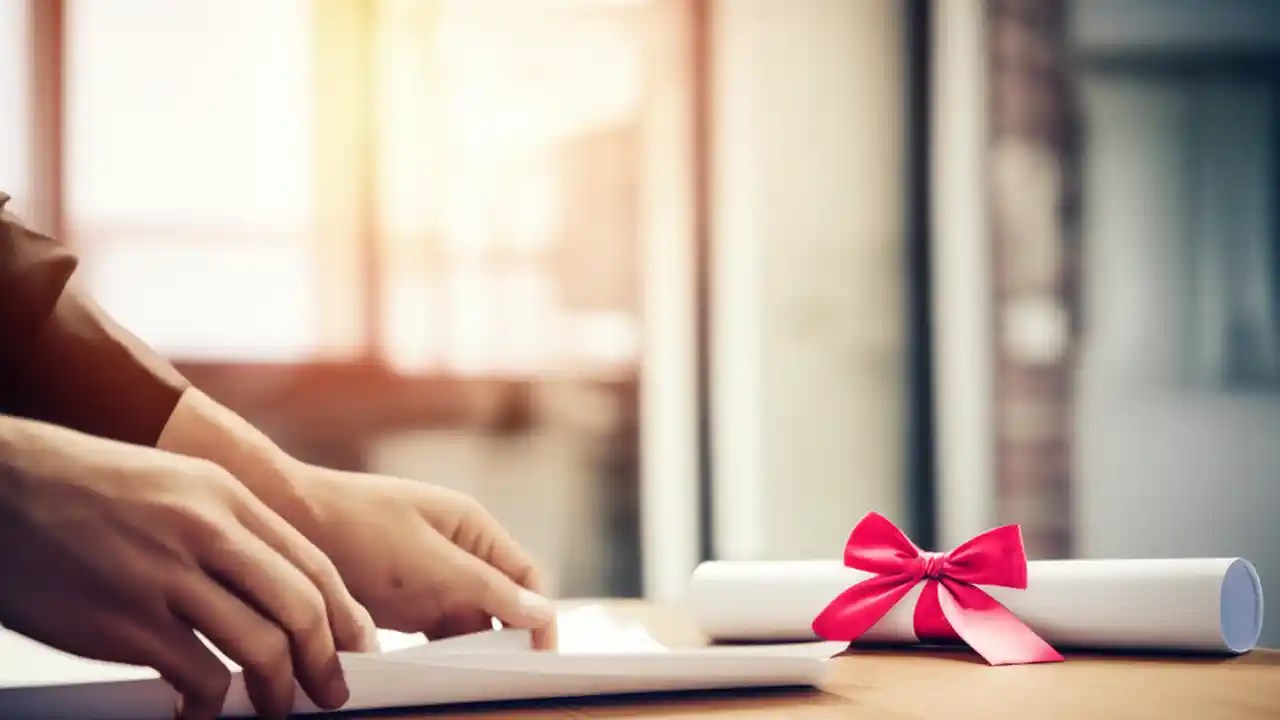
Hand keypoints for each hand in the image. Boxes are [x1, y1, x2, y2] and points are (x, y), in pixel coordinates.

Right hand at [0, 417, 376, 719]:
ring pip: (260, 648)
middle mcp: (205, 531)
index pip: (314, 564)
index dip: (346, 615)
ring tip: (272, 710)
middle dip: (327, 662)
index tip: (358, 648)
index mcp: (225, 496)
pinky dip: (209, 706)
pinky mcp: (124, 623)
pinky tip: (197, 710)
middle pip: (301, 608)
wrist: (1, 488)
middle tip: (331, 693)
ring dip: (277, 693)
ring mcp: (164, 577)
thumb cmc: (89, 490)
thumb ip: (229, 529)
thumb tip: (280, 584)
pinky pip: (197, 678)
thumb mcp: (177, 485)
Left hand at [156, 388, 556, 648]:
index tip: (541, 662)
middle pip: (501, 604)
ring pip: (469, 624)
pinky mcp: (403, 602)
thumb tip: (542, 614)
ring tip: (472, 687)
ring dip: (473, 653)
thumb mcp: (427, 561)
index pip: (525, 577)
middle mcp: (458, 551)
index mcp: (473, 527)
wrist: (284, 521)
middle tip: (507, 685)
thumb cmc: (358, 529)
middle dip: (508, 642)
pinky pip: (436, 635)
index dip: (538, 618)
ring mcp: (430, 577)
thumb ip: (485, 589)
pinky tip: (437, 679)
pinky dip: (442, 657)